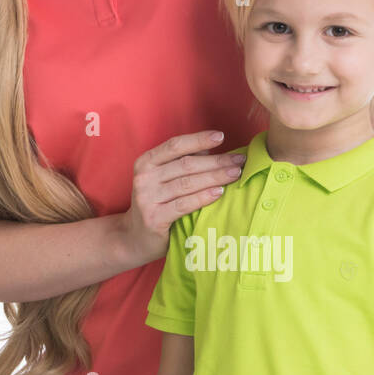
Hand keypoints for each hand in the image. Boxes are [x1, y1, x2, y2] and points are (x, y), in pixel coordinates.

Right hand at [123, 130, 244, 262]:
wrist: (134, 237)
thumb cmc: (156, 204)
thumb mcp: (161, 180)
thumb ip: (180, 164)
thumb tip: (210, 150)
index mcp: (146, 163)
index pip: (175, 146)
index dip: (198, 139)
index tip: (220, 136)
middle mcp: (144, 178)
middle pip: (186, 165)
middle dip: (216, 161)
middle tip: (239, 160)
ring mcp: (147, 198)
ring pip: (187, 183)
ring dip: (215, 177)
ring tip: (235, 174)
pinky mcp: (154, 218)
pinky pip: (184, 204)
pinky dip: (203, 197)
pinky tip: (220, 193)